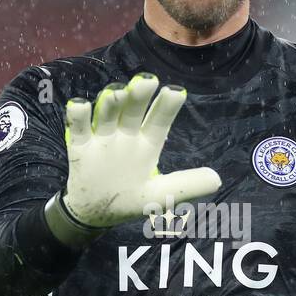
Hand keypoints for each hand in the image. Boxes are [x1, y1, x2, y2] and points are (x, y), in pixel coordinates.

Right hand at [59, 72, 221, 229]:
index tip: (176, 92)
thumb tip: (217, 179)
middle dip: (139, 96)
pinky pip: (78, 127)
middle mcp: (126, 135)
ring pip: (107, 114)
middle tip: (147, 82)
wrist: (95, 214)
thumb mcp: (160, 196)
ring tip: (116, 93)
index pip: (159, 121)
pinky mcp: (80, 147)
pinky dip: (77, 115)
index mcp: (148, 143)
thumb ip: (186, 185)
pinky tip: (79, 105)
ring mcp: (103, 138)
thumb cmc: (130, 199)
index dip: (167, 107)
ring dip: (110, 103)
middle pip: (133, 110)